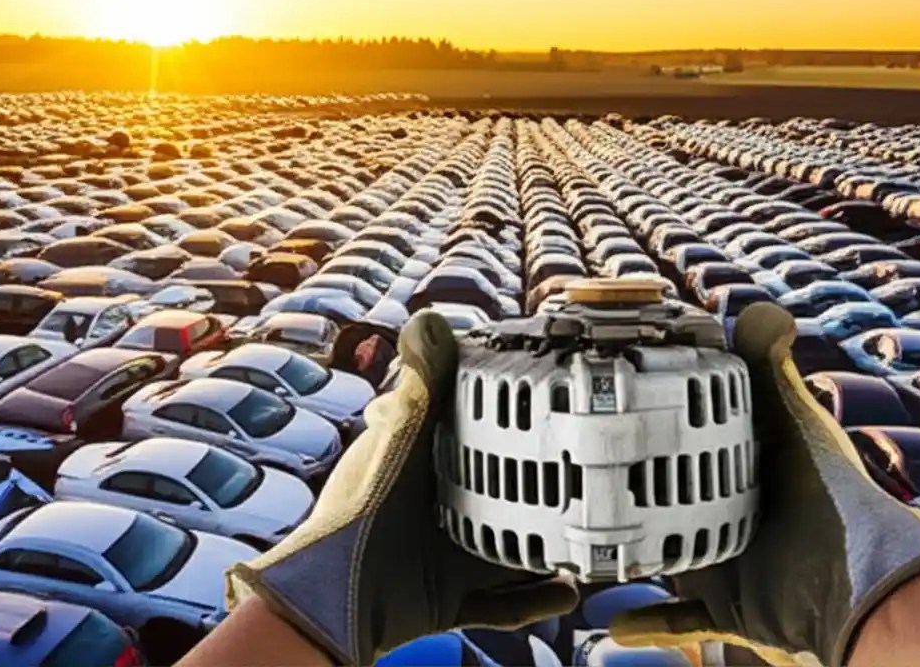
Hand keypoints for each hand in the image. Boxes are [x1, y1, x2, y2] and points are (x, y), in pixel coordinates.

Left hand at [226, 311, 577, 664]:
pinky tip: (565, 588)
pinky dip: (534, 598)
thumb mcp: (398, 438)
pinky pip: (502, 601)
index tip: (543, 414)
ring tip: (583, 538)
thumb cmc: (359, 514)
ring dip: (545, 549)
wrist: (337, 599)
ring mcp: (439, 554)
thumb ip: (420, 386)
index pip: (463, 434)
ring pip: (507, 550)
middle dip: (534, 491)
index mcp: (415, 463)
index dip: (499, 423)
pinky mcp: (446, 597)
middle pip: (492, 494)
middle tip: (578, 479)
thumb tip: (431, 318)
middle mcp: (430, 508)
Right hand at [612, 303, 919, 666]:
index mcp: (737, 462)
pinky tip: (612, 619)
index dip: (648, 417)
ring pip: (660, 551)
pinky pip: (675, 616)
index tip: (605, 403)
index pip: (684, 433)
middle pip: (664, 492)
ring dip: (627, 548)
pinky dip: (645, 620)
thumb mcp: (793, 420)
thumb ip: (770, 369)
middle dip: (623, 485)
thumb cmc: (827, 494)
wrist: (851, 582)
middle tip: (571, 470)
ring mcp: (721, 556)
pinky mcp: (721, 602)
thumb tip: (761, 307)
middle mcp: (725, 507)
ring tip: (578, 535)